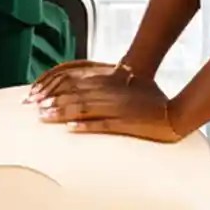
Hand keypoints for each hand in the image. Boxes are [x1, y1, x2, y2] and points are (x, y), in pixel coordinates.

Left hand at [35, 64, 184, 143]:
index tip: (39, 93)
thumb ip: (106, 80)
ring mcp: (117, 108)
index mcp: (109, 81)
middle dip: (52, 101)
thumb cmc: (151, 98)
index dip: (54, 86)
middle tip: (35, 107)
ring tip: (46, 117)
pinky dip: (86, 126)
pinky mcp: (126, 124)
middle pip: (75, 94)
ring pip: (84, 108)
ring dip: (62, 113)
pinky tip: (71, 129)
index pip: (75, 81)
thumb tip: (86, 82)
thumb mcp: (127, 83)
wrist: (174, 113)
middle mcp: (110, 93)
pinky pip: (103, 125)